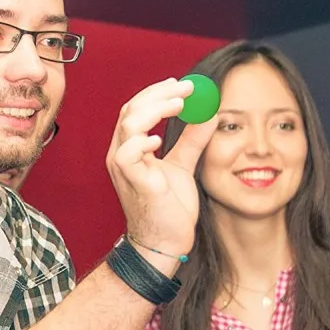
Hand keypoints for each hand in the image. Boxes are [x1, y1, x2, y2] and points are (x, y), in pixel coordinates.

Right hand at [105, 77, 218, 258]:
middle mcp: (121, 154)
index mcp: (131, 148)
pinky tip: (160, 140)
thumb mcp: (183, 166)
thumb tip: (209, 114)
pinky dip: (143, 141)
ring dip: (155, 108)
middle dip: (160, 93)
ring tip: (180, 104)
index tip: (184, 85)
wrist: (166, 243)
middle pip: (132, 109)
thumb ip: (192, 140)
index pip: (137, 109)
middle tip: (188, 88)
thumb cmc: (170, 210)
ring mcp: (123, 168)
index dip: (158, 93)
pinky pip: (128, 153)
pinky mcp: (133, 182)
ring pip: (129, 124)